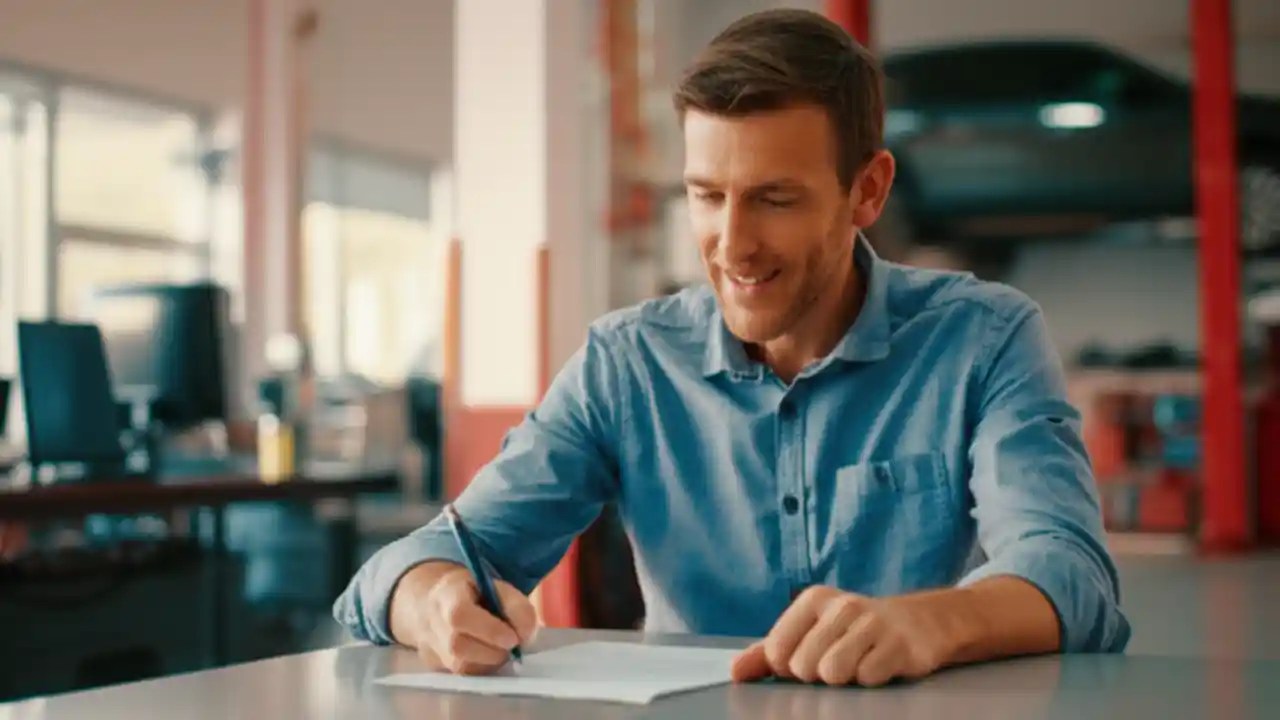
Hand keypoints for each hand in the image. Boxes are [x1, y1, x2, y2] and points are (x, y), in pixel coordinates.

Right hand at [389, 561, 539, 674]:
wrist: (433, 605)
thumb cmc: (471, 593)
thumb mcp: (494, 586)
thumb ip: (515, 605)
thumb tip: (526, 634)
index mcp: (446, 595)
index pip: (460, 615)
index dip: (489, 630)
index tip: (513, 638)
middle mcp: (433, 624)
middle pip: (459, 646)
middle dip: (495, 649)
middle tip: (514, 643)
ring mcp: (431, 648)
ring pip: (462, 666)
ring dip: (492, 660)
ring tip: (502, 646)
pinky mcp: (437, 667)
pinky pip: (464, 674)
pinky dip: (484, 667)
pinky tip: (489, 653)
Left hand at [731, 585, 975, 686]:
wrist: (919, 623)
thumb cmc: (853, 632)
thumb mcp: (810, 633)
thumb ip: (768, 653)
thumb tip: (735, 671)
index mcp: (813, 600)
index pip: (777, 651)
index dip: (789, 667)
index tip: (809, 657)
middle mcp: (841, 605)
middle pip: (803, 666)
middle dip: (817, 675)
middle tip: (838, 661)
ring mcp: (873, 623)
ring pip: (833, 673)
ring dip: (843, 680)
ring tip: (857, 664)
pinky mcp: (900, 645)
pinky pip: (867, 679)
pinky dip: (870, 680)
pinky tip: (879, 665)